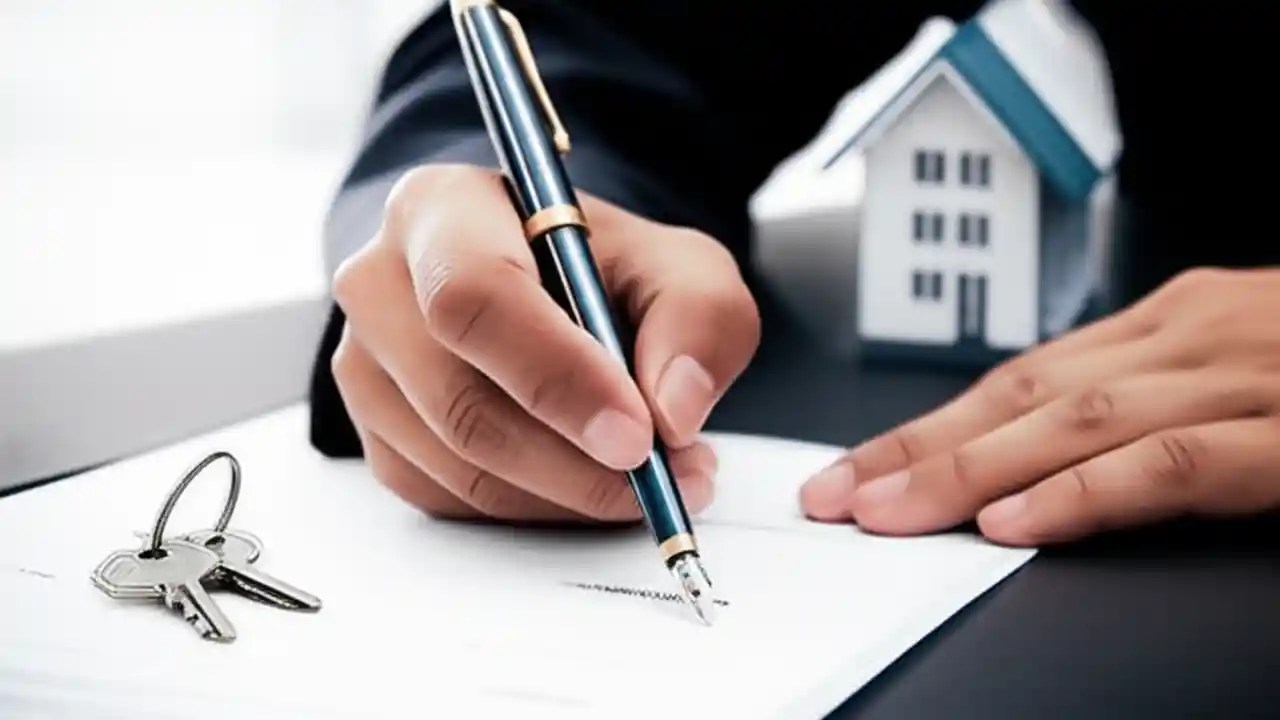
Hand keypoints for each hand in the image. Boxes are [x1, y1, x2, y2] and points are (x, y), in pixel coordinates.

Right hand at [330, 165, 759, 522]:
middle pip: (460, 398)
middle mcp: (381, 284)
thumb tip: (674, 410)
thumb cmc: (599, 267)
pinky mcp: (380, 437)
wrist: (547, 288)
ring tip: (654, 475)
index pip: (475, 295)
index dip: (557, 376)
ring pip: (460, 465)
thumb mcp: (679, 263)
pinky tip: (592, 480)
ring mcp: (366, 368)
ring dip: (571, 492)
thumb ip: (698, 316)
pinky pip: (454, 501)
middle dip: (577, 460)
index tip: (638, 434)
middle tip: (665, 475)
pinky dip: (538, 508)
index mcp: (442, 210)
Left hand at [800, 267, 1279, 544]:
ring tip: (889, 512)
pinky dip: (1084, 493)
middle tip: (839, 495)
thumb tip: (1035, 456)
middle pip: (1020, 398)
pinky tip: (1016, 522)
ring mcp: (1239, 378)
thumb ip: (1143, 398)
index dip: (926, 425)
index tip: (857, 465)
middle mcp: (1186, 338)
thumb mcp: (1228, 365)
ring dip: (968, 470)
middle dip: (918, 450)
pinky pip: (1169, 464)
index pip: (1016, 378)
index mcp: (1166, 326)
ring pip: (1073, 423)